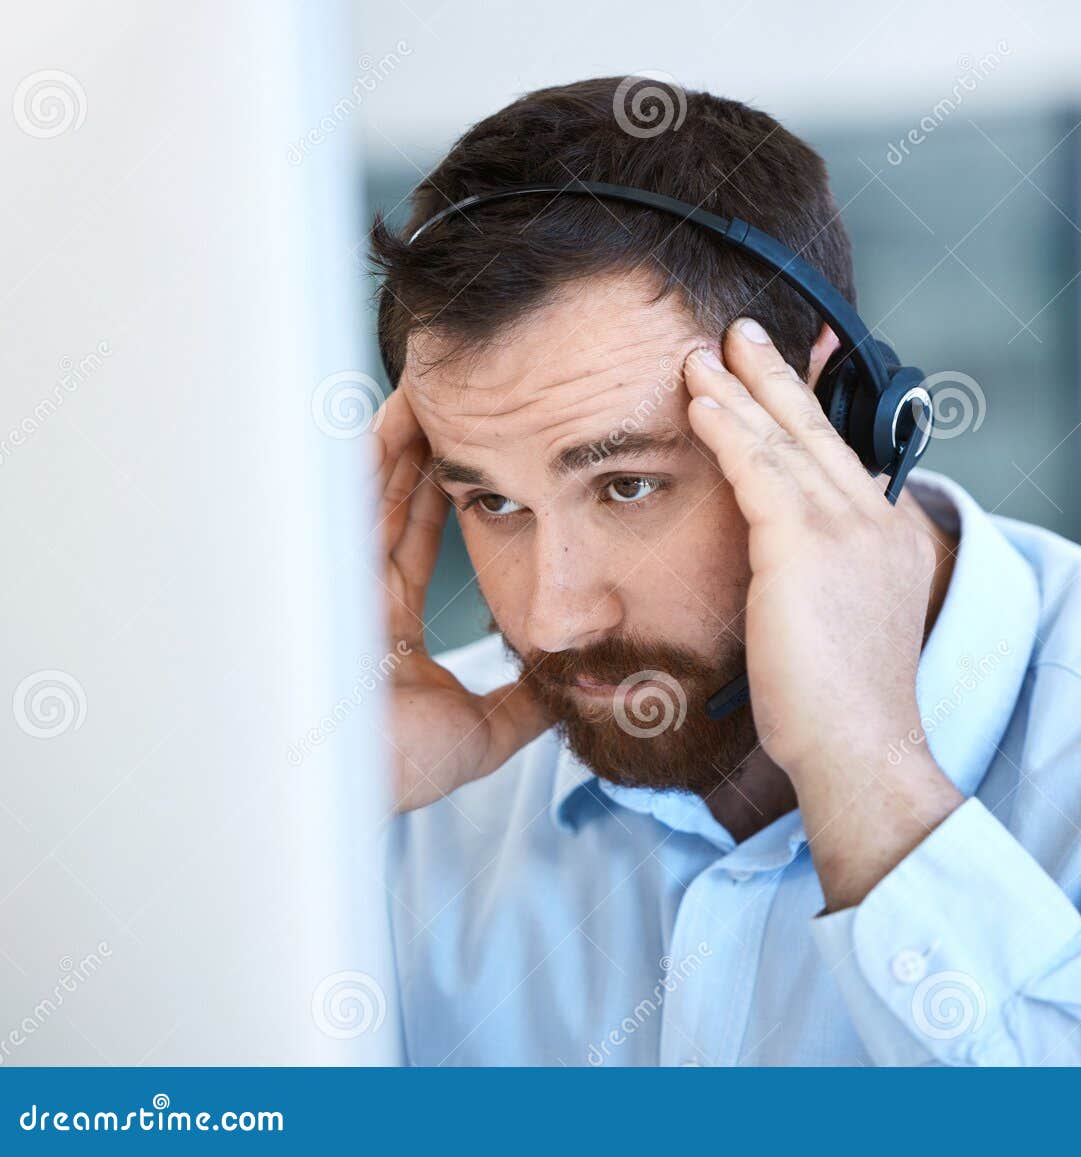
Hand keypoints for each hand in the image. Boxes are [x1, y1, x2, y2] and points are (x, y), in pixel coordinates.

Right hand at [368, 385, 549, 810]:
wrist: (340, 781)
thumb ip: (520, 706)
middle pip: (392, 502)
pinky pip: (356, 498)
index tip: (473, 460)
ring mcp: (340, 577)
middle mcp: (359, 592)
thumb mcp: (480, 730)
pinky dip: (376, 455)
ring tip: (437, 393)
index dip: (440, 500)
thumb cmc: (396, 766)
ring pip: (374, 490)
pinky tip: (401, 416)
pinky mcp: (328, 570)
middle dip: (422, 454)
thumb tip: (565, 690)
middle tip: (458, 407)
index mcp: (388, 625)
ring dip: (404, 442)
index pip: (417, 542)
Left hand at [682, 319, 937, 781]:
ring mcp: (846, 527)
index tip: (788, 370)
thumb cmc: (841, 709)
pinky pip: (757, 467)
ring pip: (783, 438)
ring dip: (737, 390)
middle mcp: (876, 521)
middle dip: (775, 375)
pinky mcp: (805, 543)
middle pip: (817, 430)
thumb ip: (823, 582)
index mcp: (890, 539)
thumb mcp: (842, 627)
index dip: (808, 410)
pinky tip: (699, 402)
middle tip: (741, 333)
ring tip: (702, 354)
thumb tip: (786, 572)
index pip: (842, 457)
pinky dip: (726, 427)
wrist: (860, 749)